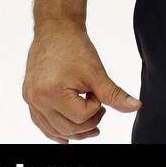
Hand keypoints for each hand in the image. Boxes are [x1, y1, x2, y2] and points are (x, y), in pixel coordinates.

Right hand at [22, 20, 140, 142]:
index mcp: (52, 93)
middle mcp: (37, 100)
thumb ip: (114, 94)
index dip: (96, 107)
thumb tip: (135, 107)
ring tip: (92, 126)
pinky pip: (41, 123)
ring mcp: (31, 100)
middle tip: (100, 110)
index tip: (98, 92)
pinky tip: (67, 136)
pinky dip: (55, 129)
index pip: (81, 116)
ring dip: (73, 132)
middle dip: (88, 124)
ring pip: (53, 130)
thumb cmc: (75, 48)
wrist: (56, 30)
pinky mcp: (29, 98)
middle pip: (67, 128)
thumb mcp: (97, 72)